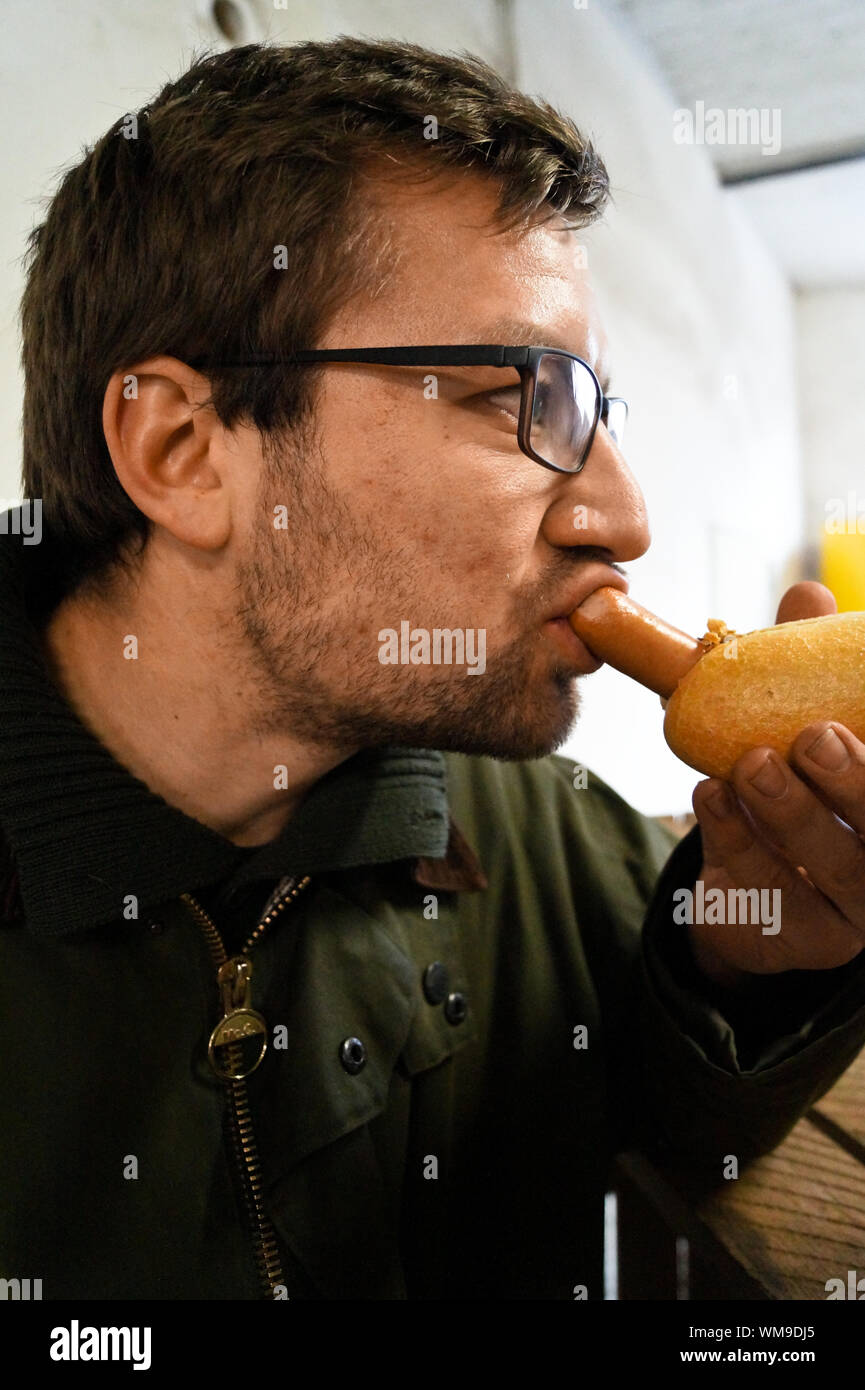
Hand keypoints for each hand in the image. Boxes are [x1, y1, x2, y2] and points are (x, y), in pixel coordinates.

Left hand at [688, 582, 864, 985]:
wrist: (748, 891)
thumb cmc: (789, 790)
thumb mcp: (794, 723)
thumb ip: (805, 666)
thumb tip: (808, 591)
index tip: (854, 720)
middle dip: (857, 783)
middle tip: (815, 735)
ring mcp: (854, 912)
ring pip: (837, 870)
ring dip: (792, 812)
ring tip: (749, 763)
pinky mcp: (798, 940)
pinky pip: (768, 892)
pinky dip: (735, 838)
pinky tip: (708, 795)